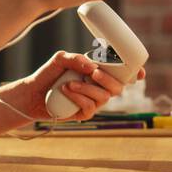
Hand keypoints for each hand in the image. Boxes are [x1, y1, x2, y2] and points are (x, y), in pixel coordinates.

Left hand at [0, 51, 145, 121]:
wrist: (31, 92)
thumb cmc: (48, 74)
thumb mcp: (60, 59)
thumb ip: (75, 58)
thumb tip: (91, 66)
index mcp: (98, 71)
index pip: (122, 73)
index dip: (135, 73)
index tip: (139, 73)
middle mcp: (99, 87)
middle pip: (118, 87)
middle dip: (108, 80)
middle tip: (93, 73)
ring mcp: (93, 101)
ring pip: (104, 97)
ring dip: (88, 89)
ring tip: (70, 83)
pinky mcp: (83, 113)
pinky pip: (90, 108)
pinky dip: (79, 98)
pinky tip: (66, 91)